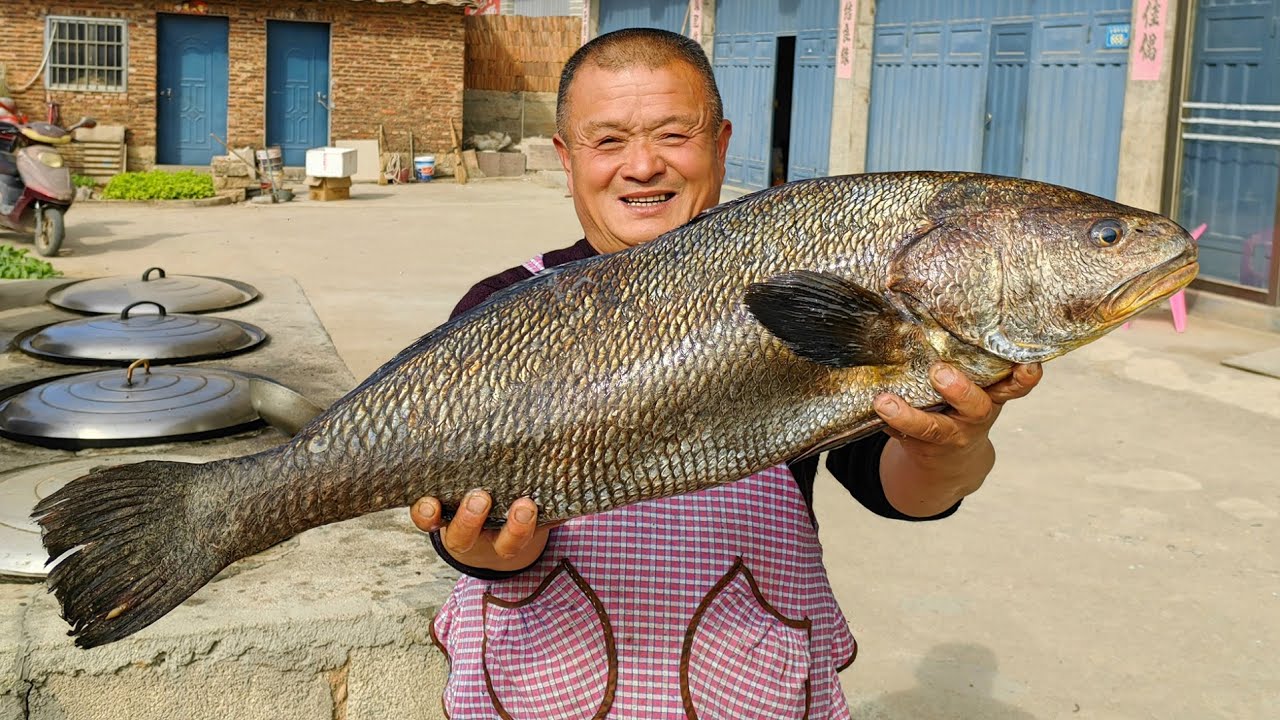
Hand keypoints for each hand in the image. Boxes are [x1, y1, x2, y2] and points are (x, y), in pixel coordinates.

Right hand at [410, 490, 550, 572]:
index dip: (427, 514)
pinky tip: (562, 510)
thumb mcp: (451, 492)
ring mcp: (501, 543)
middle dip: (470, 520)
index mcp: (445, 521)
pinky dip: (550, 524)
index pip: (428, 519)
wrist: (499, 536)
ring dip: (516, 528)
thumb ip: (447, 476)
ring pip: (506, 544)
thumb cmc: (472, 503)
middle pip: (464, 537)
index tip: (431, 505)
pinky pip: (539, 536)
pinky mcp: (531, 541)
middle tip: (479, 498)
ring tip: (525, 506)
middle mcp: (471, 537)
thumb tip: (434, 429)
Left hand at [872, 362, 1042, 516]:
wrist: (950, 459)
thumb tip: (950, 304)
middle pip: (975, 406)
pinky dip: (888, 423)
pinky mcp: (922, 446)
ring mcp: (949, 435)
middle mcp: (974, 417)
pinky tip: (872, 410)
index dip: (1025, 377)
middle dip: (959, 390)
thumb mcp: (979, 384)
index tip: (1027, 364)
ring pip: (931, 428)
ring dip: (907, 416)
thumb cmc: (963, 403)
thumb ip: (973, 357)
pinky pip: (903, 435)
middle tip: (939, 372)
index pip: (1017, 385)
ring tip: (884, 402)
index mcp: (993, 395)